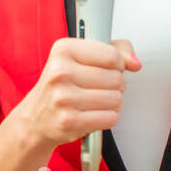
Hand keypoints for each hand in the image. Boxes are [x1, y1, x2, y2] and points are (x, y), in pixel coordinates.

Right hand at [10, 37, 141, 149]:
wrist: (36, 117)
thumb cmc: (63, 84)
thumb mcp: (83, 56)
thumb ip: (116, 50)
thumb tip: (135, 63)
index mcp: (63, 50)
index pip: (112, 55)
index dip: (118, 64)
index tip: (109, 67)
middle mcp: (60, 72)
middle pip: (116, 78)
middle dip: (116, 85)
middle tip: (100, 87)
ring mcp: (63, 98)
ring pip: (116, 99)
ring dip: (113, 102)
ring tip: (96, 101)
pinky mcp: (69, 121)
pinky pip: (110, 118)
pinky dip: (107, 117)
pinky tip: (93, 113)